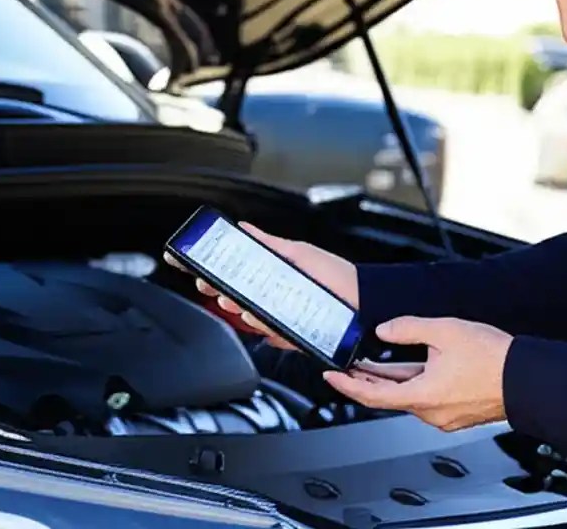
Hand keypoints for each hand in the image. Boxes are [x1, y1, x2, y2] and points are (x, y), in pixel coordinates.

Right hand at [163, 221, 358, 350]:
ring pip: (253, 321)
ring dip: (243, 312)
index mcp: (271, 280)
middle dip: (222, 295)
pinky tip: (265, 323)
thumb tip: (242, 228)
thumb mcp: (298, 253)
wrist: (366, 299)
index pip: (235, 281)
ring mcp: (283, 321)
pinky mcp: (296, 338)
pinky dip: (269, 332)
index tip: (200, 274)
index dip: (215, 279)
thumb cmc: (335, 274)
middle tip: (214, 287)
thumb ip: (268, 243)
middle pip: (237, 302)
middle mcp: (274, 303)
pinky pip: (276, 338)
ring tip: (239, 302)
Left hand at [325, 317, 513, 431]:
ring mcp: (444, 416)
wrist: (527, 378)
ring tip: (373, 365)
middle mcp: (431, 413)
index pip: (371, 396)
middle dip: (365, 381)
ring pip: (407, 397)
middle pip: (387, 397)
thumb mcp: (444, 330)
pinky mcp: (456, 413)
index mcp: (422, 396)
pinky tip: (411, 369)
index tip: (331, 376)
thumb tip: (384, 331)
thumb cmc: (494, 359)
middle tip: (347, 367)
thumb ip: (408, 328)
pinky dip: (411, 384)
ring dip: (390, 381)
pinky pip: (425, 398)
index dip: (347, 386)